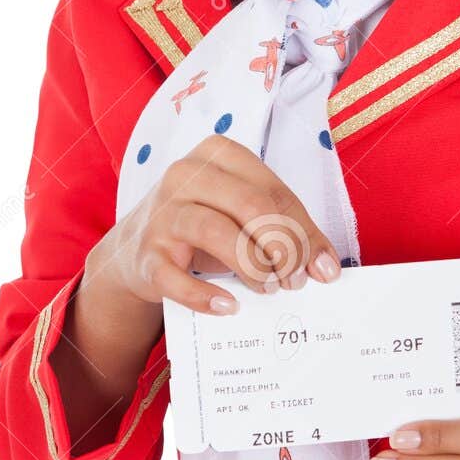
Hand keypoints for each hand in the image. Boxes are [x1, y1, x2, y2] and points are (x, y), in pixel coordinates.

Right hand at [99, 133, 342, 315]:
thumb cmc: (202, 225)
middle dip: (282, 249)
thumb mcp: (243, 215)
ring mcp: (163, 213)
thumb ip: (286, 229)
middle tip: (293, 281)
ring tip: (268, 289)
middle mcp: (186, 174)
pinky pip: (176, 277)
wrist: (134, 249)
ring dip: (252, 267)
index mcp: (219, 154)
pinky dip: (206, 295)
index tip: (322, 269)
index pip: (274, 192)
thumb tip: (325, 267)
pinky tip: (229, 305)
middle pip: (251, 205)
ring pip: (216, 232)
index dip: (304, 233)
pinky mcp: (146, 254)